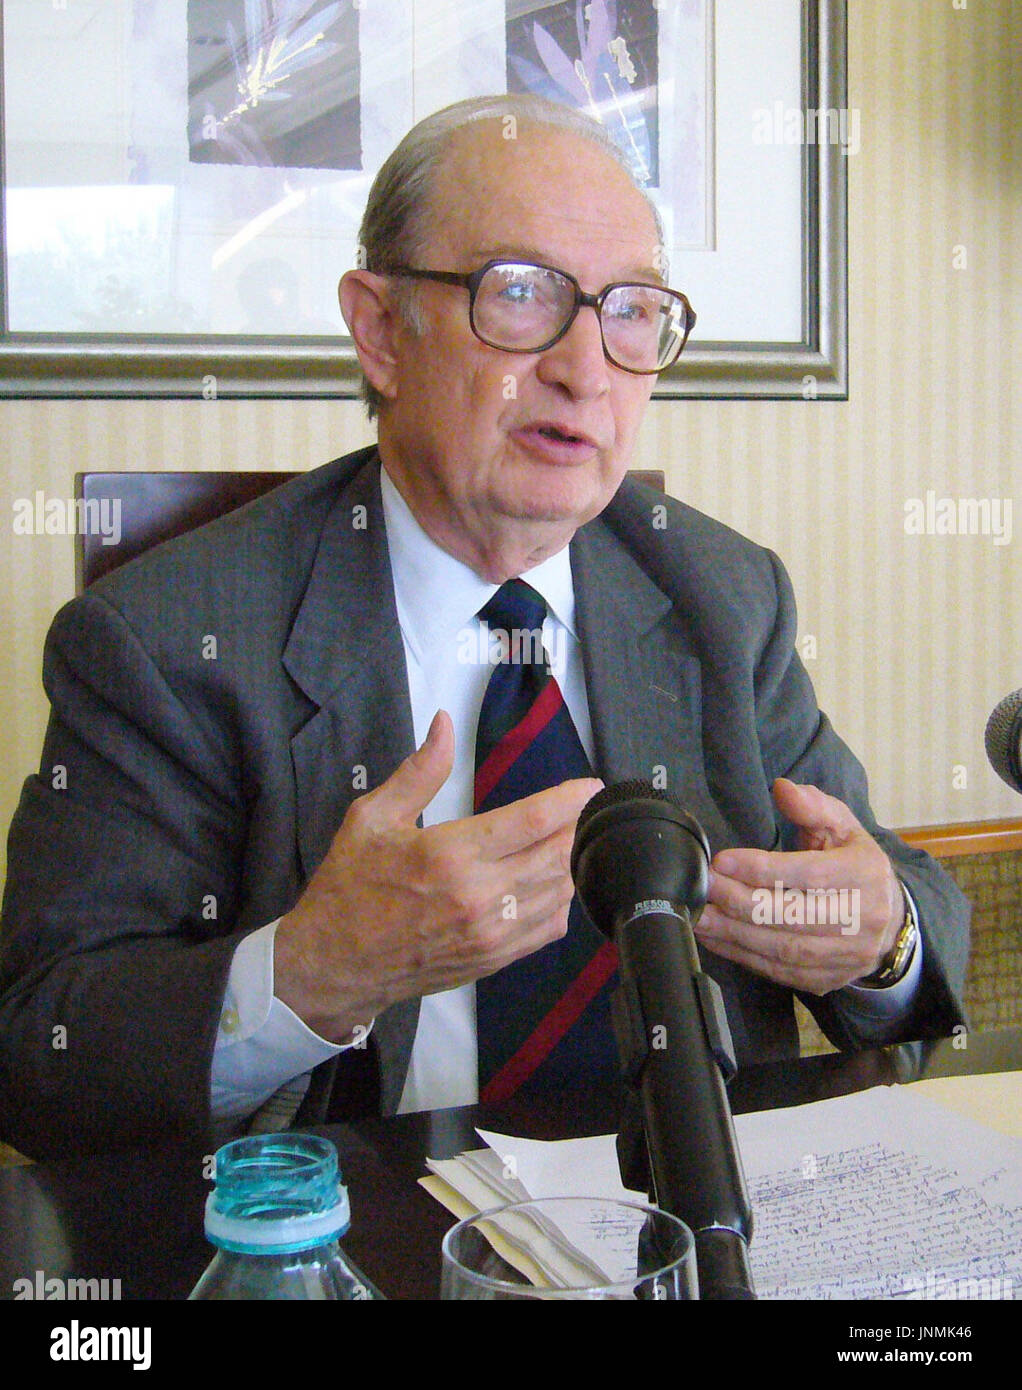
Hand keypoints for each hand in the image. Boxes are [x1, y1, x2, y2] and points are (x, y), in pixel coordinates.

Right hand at [274, 710, 601, 1040]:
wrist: (335, 963)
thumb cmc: (350, 888)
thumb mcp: (372, 817)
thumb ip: (419, 771)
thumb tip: (443, 724)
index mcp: (450, 855)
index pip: (532, 821)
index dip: (569, 800)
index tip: (589, 786)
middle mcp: (478, 896)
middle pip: (557, 855)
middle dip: (578, 827)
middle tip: (583, 809)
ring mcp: (490, 933)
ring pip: (560, 892)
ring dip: (573, 862)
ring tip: (570, 839)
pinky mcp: (493, 958)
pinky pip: (549, 928)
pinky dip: (562, 901)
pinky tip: (553, 882)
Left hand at [694, 778, 903, 994]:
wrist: (890, 922)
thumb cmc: (855, 865)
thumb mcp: (842, 827)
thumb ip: (813, 806)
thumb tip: (783, 788)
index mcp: (866, 875)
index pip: (809, 874)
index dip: (761, 869)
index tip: (722, 861)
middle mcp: (862, 920)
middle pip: (792, 916)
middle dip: (740, 902)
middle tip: (704, 887)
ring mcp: (846, 956)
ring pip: (784, 949)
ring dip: (734, 933)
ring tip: (700, 915)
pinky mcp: (828, 980)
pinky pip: (780, 973)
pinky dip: (743, 956)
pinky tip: (716, 939)